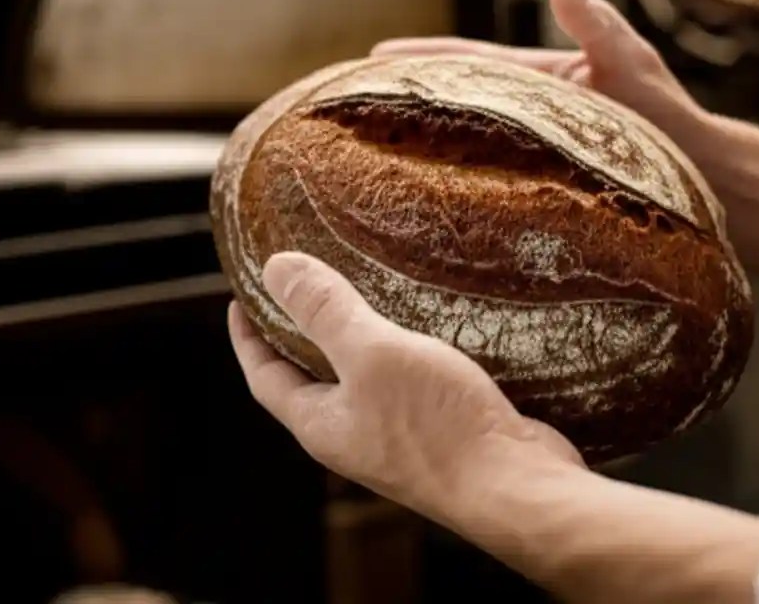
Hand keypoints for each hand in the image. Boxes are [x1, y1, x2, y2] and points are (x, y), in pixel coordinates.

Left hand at [227, 251, 582, 524]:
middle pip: (307, 381)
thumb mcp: (374, 354)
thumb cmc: (439, 428)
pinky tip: (421, 329)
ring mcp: (395, 440)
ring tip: (360, 296)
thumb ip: (326, 311)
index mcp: (320, 423)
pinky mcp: (438, 434)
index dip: (247, 337)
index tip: (240, 298)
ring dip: (353, 342)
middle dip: (297, 336)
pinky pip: (403, 386)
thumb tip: (275, 268)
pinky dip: (399, 353)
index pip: (264, 376)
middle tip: (299, 289)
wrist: (518, 489)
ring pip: (359, 383)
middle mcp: (351, 436)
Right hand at [372, 0, 716, 158]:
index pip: (471, 60)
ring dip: (425, 139)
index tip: (376, 55)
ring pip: (466, 139)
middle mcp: (530, 110)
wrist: (698, 177)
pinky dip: (454, 180)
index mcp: (541, 77)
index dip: (425, 56)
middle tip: (354, 98)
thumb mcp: (630, 62)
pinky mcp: (538, 183)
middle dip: (410, 94)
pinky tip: (425, 193)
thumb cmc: (667, 120)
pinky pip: (486, 178)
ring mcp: (532, 147)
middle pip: (459, 96)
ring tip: (373, 146)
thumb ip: (595, 26)